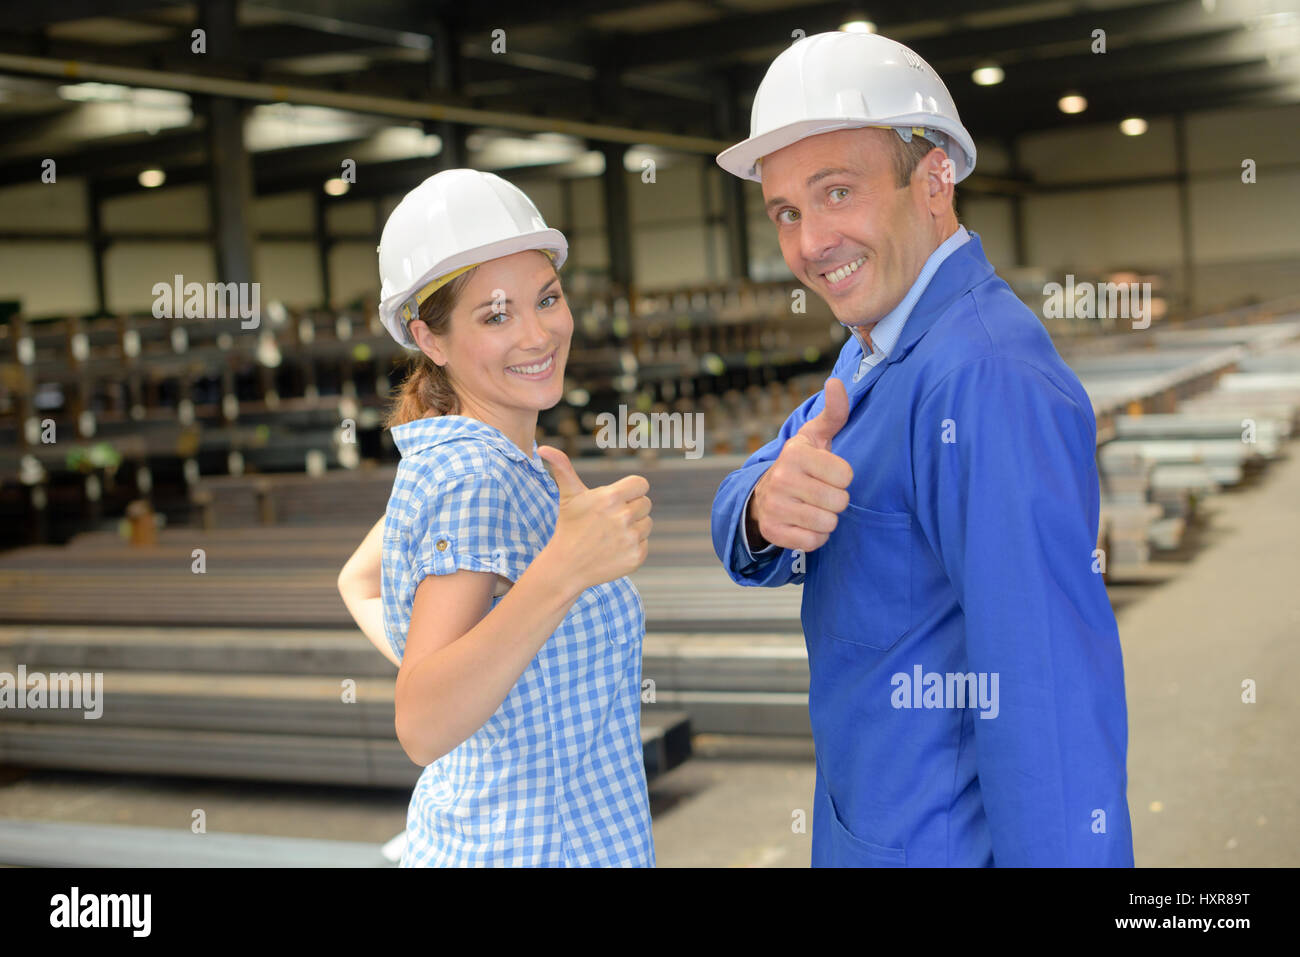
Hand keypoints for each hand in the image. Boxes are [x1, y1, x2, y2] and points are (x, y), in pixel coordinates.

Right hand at [537, 446, 651, 592]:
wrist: (566, 566)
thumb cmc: (569, 526)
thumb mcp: (568, 496)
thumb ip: (562, 467)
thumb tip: (543, 447)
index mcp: (610, 497)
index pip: (641, 484)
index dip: (632, 490)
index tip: (619, 499)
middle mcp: (623, 517)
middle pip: (645, 504)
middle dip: (631, 509)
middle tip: (610, 520)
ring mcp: (631, 538)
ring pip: (647, 524)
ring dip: (634, 527)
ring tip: (611, 535)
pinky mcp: (636, 557)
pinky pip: (645, 543)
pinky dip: (633, 546)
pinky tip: (614, 549)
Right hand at [747, 377, 852, 552]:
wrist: (764, 494)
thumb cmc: (801, 463)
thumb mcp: (815, 436)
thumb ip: (834, 412)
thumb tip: (836, 382)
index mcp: (795, 453)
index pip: (846, 475)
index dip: (842, 477)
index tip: (827, 474)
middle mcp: (782, 478)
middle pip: (839, 502)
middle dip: (836, 500)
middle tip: (821, 493)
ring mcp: (775, 507)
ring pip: (827, 524)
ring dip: (827, 519)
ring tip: (813, 507)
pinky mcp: (773, 532)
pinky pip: (813, 542)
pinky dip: (815, 537)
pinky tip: (805, 523)